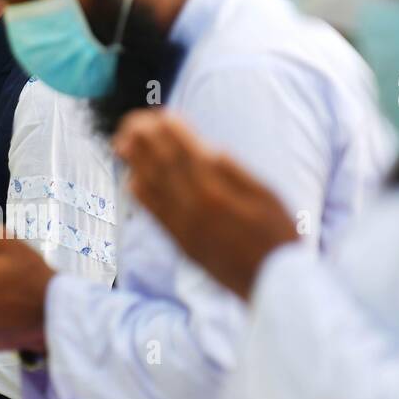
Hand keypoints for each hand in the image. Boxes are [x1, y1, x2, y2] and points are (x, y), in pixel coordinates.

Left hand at [114, 109, 298, 299]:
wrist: (273, 284)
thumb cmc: (277, 236)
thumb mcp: (267, 197)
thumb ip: (236, 173)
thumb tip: (208, 150)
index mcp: (217, 192)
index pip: (185, 154)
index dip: (169, 132)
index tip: (158, 114)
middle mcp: (195, 209)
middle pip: (163, 167)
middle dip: (145, 141)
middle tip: (130, 122)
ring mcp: (185, 228)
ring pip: (153, 189)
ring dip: (135, 164)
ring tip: (120, 143)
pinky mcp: (182, 244)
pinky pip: (155, 216)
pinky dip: (142, 197)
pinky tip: (131, 182)